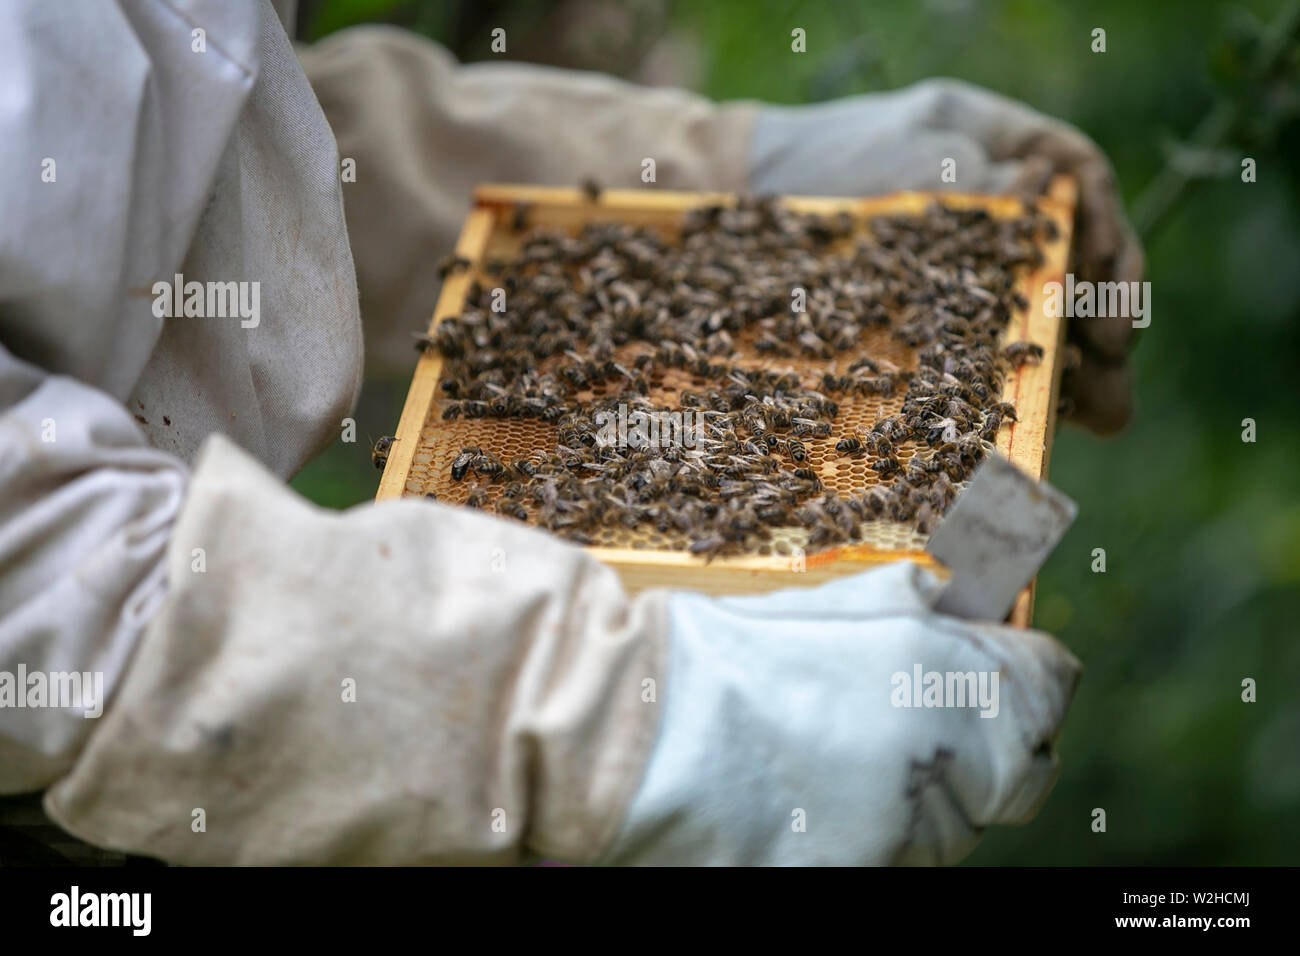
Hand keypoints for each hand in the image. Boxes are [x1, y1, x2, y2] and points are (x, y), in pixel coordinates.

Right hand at [602, 562, 1080, 864]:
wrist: (646, 734)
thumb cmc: (738, 656)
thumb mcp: (848, 602)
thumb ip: (933, 605)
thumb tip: (980, 608)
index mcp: (955, 677)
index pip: (1050, 685)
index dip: (1026, 676)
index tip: (1002, 676)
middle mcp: (949, 764)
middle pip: (1017, 768)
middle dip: (977, 746)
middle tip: (905, 725)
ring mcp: (908, 836)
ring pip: (958, 826)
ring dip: (925, 798)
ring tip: (838, 761)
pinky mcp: (866, 879)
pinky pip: (903, 860)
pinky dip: (879, 836)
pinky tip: (820, 801)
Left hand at [749, 78, 1143, 432]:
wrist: (760, 196)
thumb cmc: (832, 163)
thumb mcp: (905, 158)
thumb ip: (974, 179)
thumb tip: (1041, 191)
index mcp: (1011, 151)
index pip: (1083, 183)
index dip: (1105, 226)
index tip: (1100, 268)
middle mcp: (1011, 212)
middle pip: (1083, 259)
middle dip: (1108, 310)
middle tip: (1113, 354)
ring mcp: (986, 269)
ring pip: (1054, 315)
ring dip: (1087, 365)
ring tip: (1105, 413)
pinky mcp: (955, 322)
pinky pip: (1005, 354)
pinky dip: (1030, 384)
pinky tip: (1051, 417)